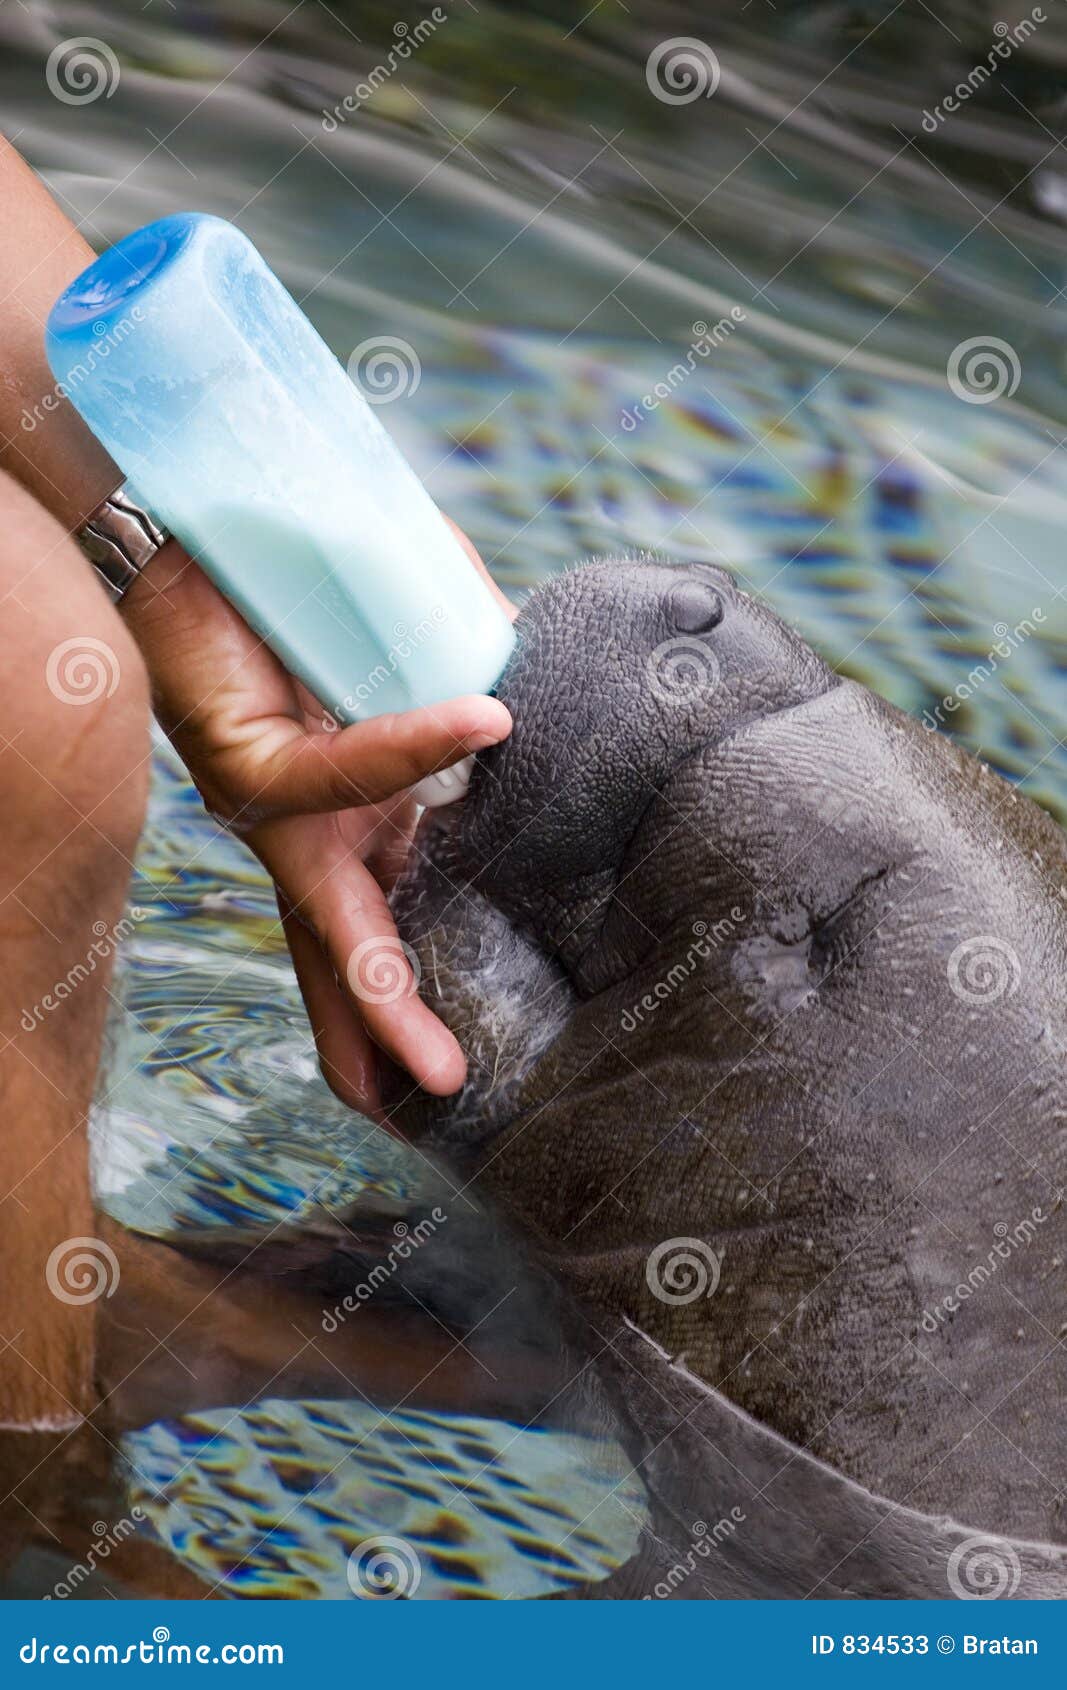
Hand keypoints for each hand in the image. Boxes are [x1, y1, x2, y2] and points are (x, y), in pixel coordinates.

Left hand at [123, 522, 514, 1116]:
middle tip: (436, 1109)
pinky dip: (416, 747)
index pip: (382, 913)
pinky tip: (483, 726)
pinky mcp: (245, 760)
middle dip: (388, 1034)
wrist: (201, 521)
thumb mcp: (413, 635)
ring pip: (329, 915)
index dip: (399, 990)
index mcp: (352, 813)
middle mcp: (309, 826)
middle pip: (350, 947)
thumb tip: (526, 685)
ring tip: (435, 1066)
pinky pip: (340, 772)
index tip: (430, 1072)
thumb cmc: (308, 582)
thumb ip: (471, 661)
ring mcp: (274, 807)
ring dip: (384, 987)